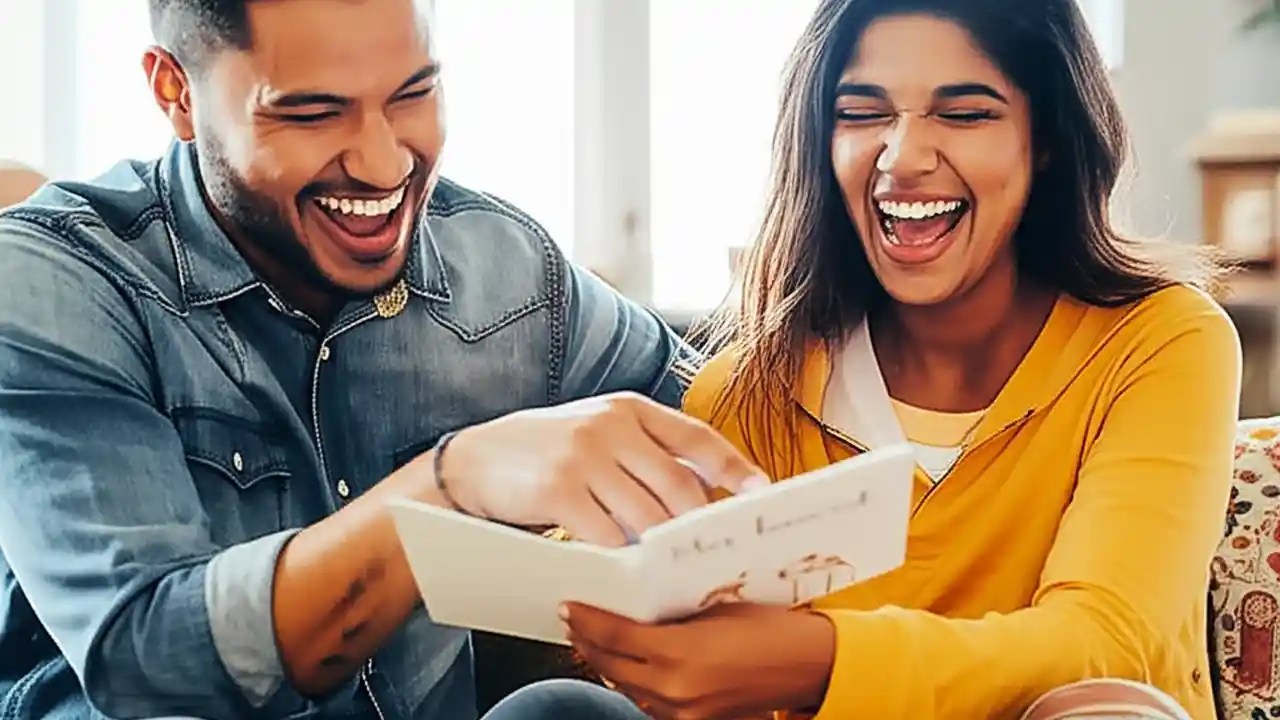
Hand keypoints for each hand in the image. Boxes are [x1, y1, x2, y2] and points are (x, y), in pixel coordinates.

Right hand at [439, 392, 767, 546]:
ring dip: (666, 551)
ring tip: (685, 576)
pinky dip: (624, 560)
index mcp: (629, 409)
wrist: (473, 461)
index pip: (696, 437)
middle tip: (725, 555)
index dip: (735, 466)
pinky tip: (634, 576)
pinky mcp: (558, 489)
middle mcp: (611, 425)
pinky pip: (606, 535)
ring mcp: (584, 455)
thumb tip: (701, 495)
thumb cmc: (547, 453)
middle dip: (703, 525)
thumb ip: (645, 455)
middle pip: (678, 484)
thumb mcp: (598, 433)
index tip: (764, 493)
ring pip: (646, 515)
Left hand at [561, 602, 835, 719]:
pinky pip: (650, 702)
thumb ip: (672, 615)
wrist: (811, 666)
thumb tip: (636, 607)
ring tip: (594, 639)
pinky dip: (634, 682)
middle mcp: (677, 690)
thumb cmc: (772, 627)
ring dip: (608, 663)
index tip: (566, 606)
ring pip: (627, 687)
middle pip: (612, 665)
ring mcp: (685, 713)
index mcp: (681, 654)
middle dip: (588, 641)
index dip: (586, 620)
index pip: (614, 636)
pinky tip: (629, 665)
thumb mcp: (717, 609)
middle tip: (572, 620)